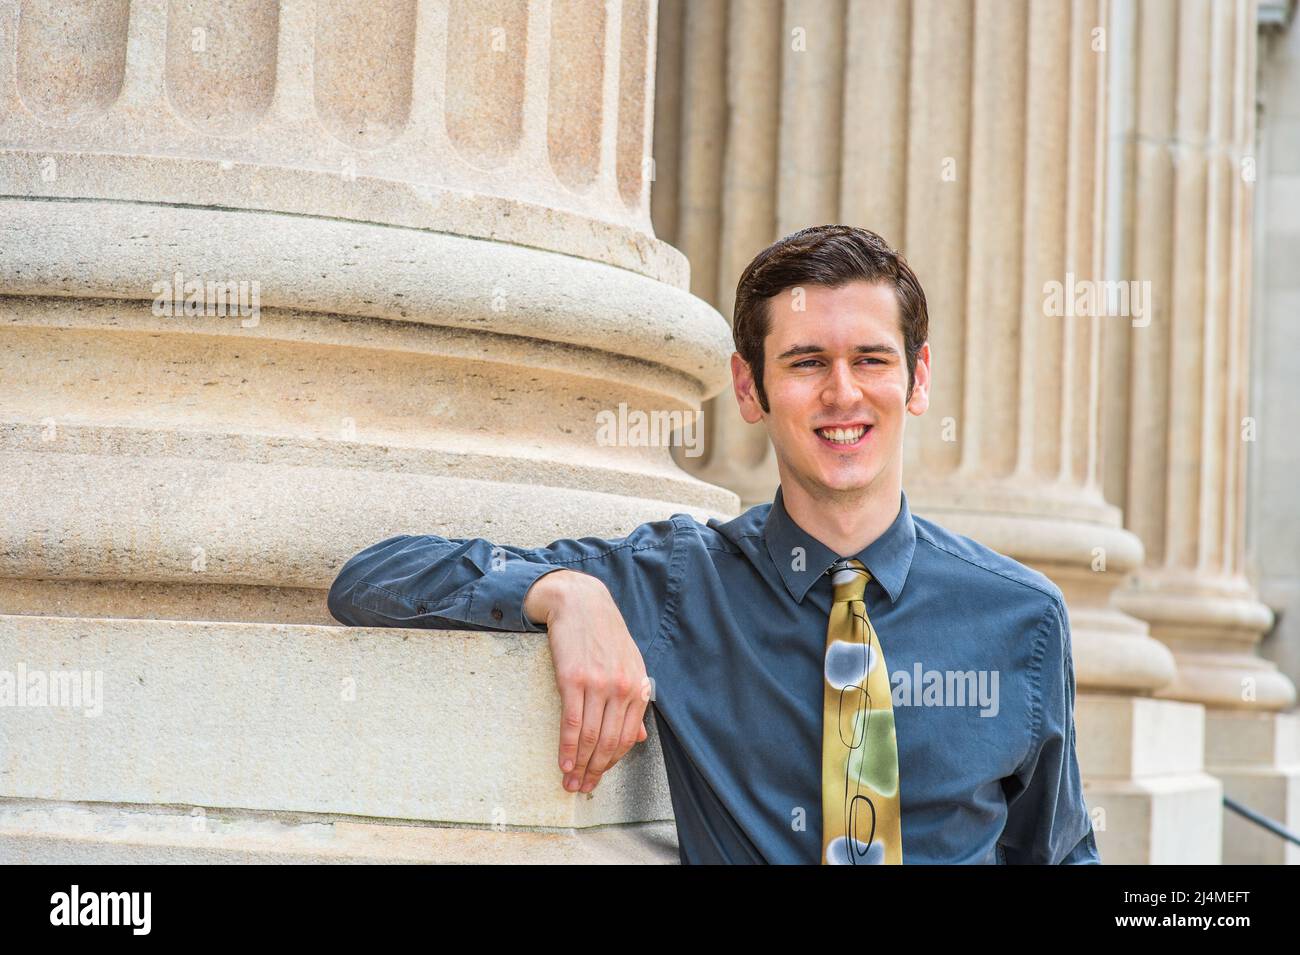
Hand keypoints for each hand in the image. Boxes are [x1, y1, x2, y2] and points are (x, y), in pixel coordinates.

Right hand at [525, 570, 651, 794]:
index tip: (598, 776)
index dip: (612, 762)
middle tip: (582, 788)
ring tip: (570, 782)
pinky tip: (564, 762)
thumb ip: (634, 700)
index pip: (627, 736)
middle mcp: (622, 687)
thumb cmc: (603, 632)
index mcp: (638, 685)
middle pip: (610, 741)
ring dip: (580, 765)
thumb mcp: (629, 663)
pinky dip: (568, 748)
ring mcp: (599, 684)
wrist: (580, 601)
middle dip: (595, 770)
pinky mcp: (574, 679)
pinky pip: (573, 723)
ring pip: (591, 736)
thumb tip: (638, 737)